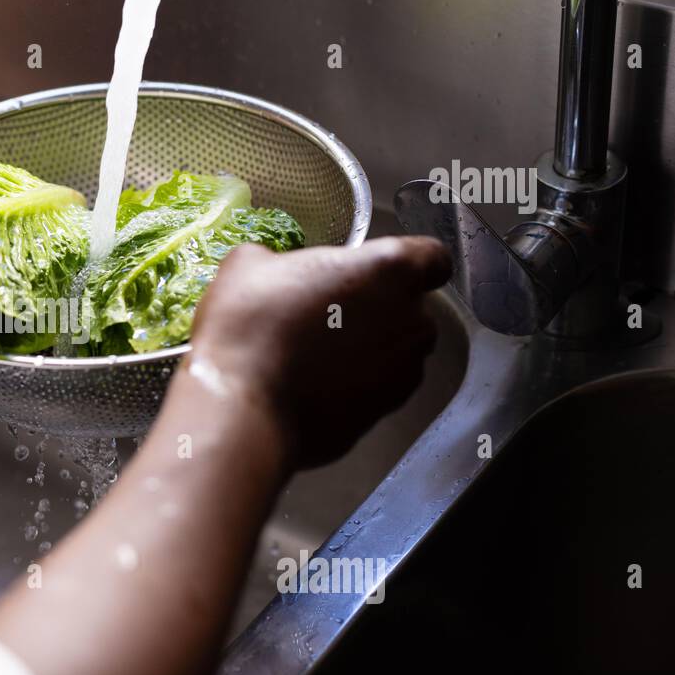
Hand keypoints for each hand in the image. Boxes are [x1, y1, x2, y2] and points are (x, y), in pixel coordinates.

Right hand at [186, 236, 451, 468]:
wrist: (242, 407)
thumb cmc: (250, 325)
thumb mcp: (249, 265)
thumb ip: (284, 261)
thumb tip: (275, 271)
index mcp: (390, 269)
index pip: (432, 257)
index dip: (407, 263)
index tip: (374, 271)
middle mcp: (410, 320)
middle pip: (412, 309)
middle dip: (379, 310)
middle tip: (327, 313)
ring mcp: (401, 374)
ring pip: (397, 353)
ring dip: (369, 351)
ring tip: (316, 355)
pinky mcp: (381, 416)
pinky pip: (376, 391)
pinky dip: (354, 387)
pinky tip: (312, 386)